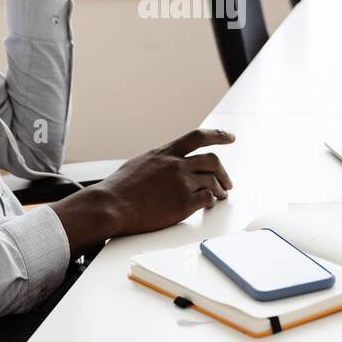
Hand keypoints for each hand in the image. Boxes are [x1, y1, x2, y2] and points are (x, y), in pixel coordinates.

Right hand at [95, 129, 236, 233]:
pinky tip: (209, 205)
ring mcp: (181, 184)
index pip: (197, 137)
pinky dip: (211, 202)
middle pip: (212, 160)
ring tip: (221, 196)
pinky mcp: (183, 204)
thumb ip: (158, 162)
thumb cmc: (118, 189)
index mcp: (164, 153)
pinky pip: (207, 199)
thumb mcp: (138, 164)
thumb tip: (166, 163)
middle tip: (227, 182)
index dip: (217, 135)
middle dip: (224, 172)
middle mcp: (176, 165)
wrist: (111, 206)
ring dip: (220, 190)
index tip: (230, 136)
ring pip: (212, 181)